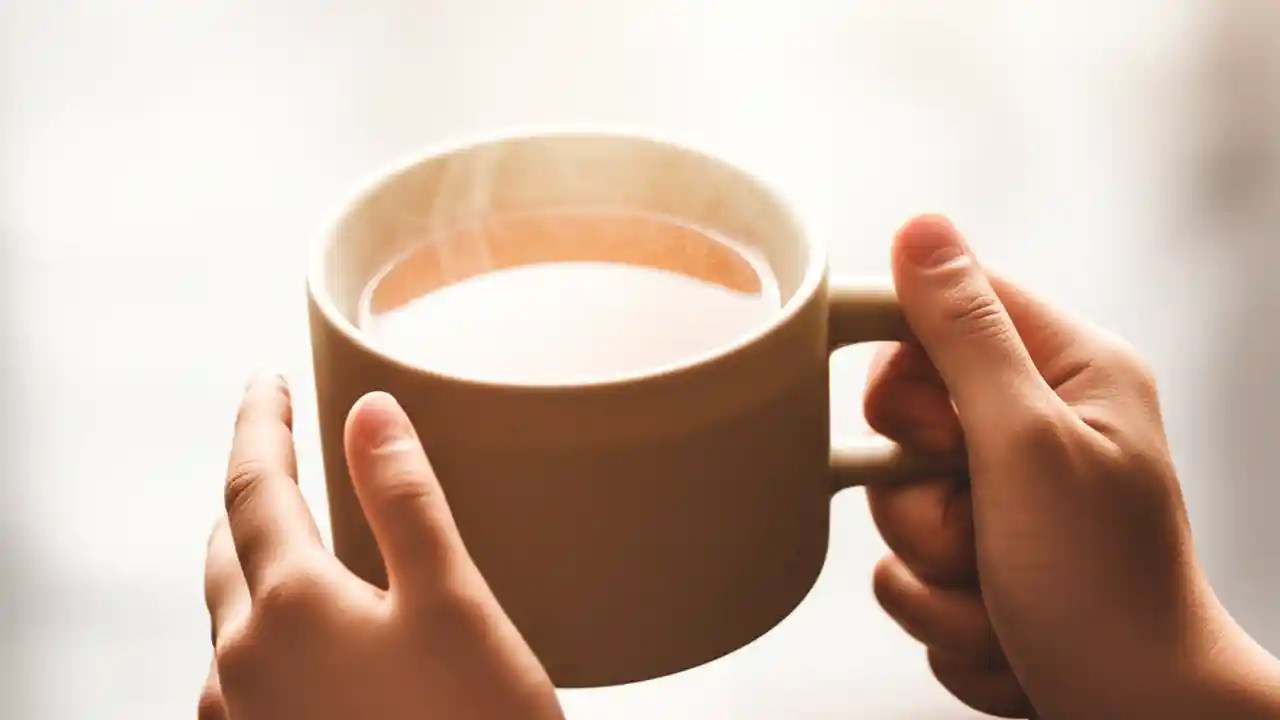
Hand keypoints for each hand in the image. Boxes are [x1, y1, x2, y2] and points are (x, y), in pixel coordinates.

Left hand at [198, 375, 562, 719]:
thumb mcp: (451, 603)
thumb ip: (405, 501)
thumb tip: (368, 412)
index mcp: (289, 606)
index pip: (251, 484)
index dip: (260, 421)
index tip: (269, 379)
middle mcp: (244, 660)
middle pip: (226, 543)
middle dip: (247, 483)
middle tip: (276, 437)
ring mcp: (246, 715)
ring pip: (226, 608)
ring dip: (247, 552)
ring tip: (285, 524)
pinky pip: (236, 666)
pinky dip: (256, 619)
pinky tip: (291, 629)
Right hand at [864, 216, 1279, 717]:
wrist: (1134, 718)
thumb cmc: (1103, 588)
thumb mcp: (1025, 445)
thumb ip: (964, 334)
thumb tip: (921, 225)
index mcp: (1068, 372)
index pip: (942, 312)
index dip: (911, 378)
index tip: (934, 437)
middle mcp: (1035, 427)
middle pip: (901, 422)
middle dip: (921, 500)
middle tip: (984, 529)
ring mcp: (1003, 501)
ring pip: (892, 509)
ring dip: (935, 571)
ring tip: (1004, 595)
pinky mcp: (979, 563)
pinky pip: (905, 572)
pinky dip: (945, 614)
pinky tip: (1007, 629)